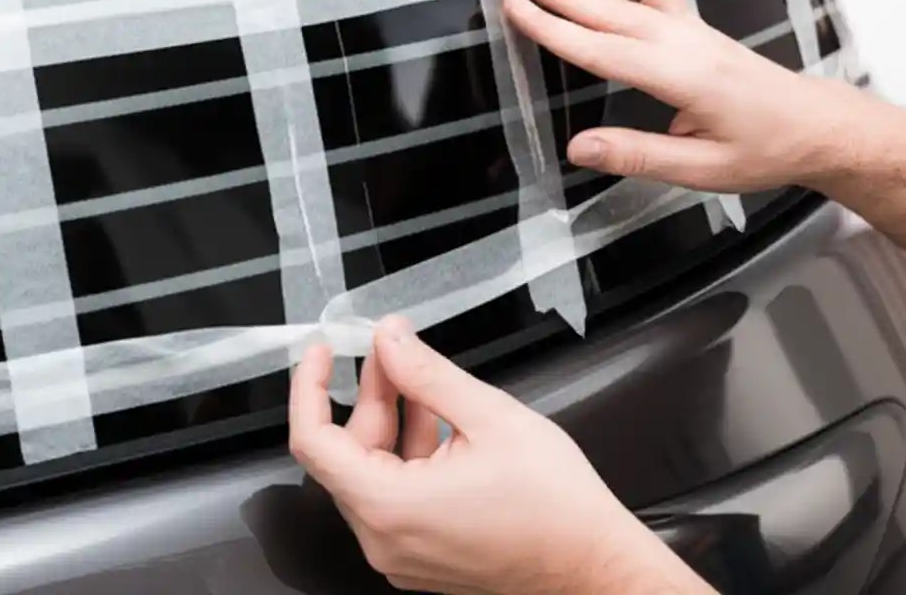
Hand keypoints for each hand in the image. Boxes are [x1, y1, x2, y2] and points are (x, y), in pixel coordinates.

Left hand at [288, 316, 714, 594]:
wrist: (596, 566)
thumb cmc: (555, 505)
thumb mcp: (489, 416)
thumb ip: (426, 372)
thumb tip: (389, 339)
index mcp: (388, 507)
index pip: (312, 441)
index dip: (310, 388)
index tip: (324, 353)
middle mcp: (384, 539)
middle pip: (347, 454)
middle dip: (370, 397)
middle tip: (394, 352)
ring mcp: (402, 554)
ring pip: (374, 475)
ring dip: (394, 425)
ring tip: (424, 382)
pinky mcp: (422, 558)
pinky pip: (396, 500)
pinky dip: (409, 458)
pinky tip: (441, 425)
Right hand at [502, 0, 856, 193]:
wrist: (816, 127)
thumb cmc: (763, 151)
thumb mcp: (702, 170)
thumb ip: (638, 156)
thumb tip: (578, 149)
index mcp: (682, 77)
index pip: (603, 49)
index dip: (554, 29)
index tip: (516, 9)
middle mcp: (684, 42)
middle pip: (609, 8)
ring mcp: (691, 30)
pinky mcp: (697, 29)